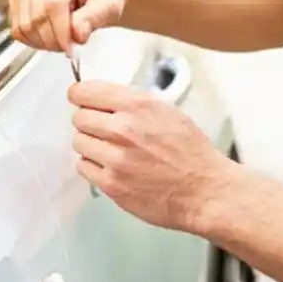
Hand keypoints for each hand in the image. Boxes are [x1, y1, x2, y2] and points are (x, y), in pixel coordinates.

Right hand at [9, 0, 124, 55]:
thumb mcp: (109, 3)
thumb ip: (95, 17)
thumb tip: (77, 34)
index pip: (54, 3)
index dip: (62, 31)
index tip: (72, 50)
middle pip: (37, 16)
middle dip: (54, 40)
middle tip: (70, 49)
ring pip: (24, 25)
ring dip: (44, 43)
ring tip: (63, 43)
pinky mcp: (16, 1)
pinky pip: (17, 30)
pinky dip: (34, 42)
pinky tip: (51, 40)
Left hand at [68, 81, 235, 232]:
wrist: (203, 190)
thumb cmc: (190, 151)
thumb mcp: (166, 111)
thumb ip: (132, 104)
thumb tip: (102, 100)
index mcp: (137, 105)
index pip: (86, 91)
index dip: (80, 95)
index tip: (81, 99)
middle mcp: (123, 129)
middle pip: (79, 118)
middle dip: (89, 122)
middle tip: (102, 129)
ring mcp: (115, 158)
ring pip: (79, 142)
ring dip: (91, 144)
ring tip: (110, 150)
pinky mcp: (112, 184)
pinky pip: (84, 167)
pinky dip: (94, 166)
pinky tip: (111, 166)